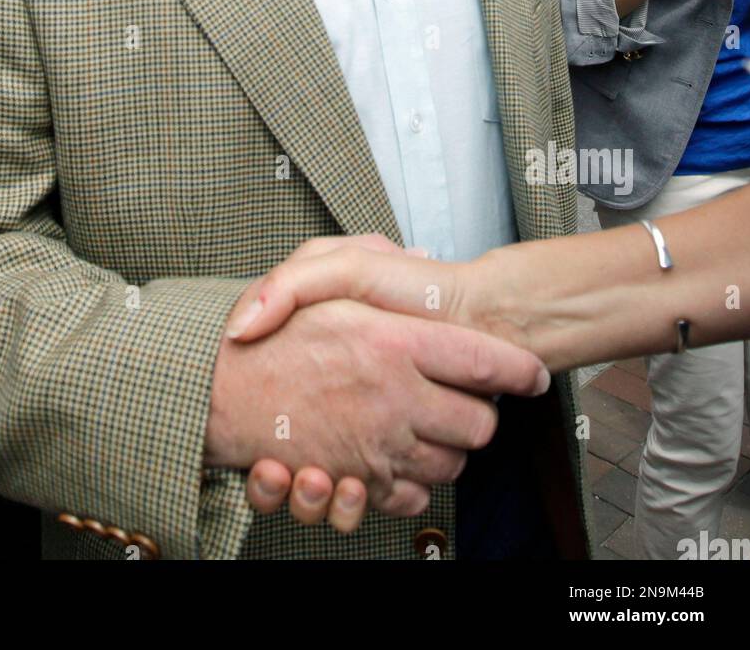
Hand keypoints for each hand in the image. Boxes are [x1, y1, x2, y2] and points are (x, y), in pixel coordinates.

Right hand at [210, 246, 547, 526]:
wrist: (217, 387)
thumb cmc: (275, 328)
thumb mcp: (322, 267)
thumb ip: (376, 254)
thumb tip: (423, 257)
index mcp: (397, 341)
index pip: (487, 363)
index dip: (518, 371)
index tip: (532, 373)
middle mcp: (396, 397)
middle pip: (481, 425)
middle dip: (480, 415)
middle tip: (463, 399)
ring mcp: (381, 444)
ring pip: (452, 464)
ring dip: (447, 450)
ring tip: (425, 425)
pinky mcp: (360, 480)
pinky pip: (414, 494)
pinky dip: (414, 482)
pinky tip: (397, 455)